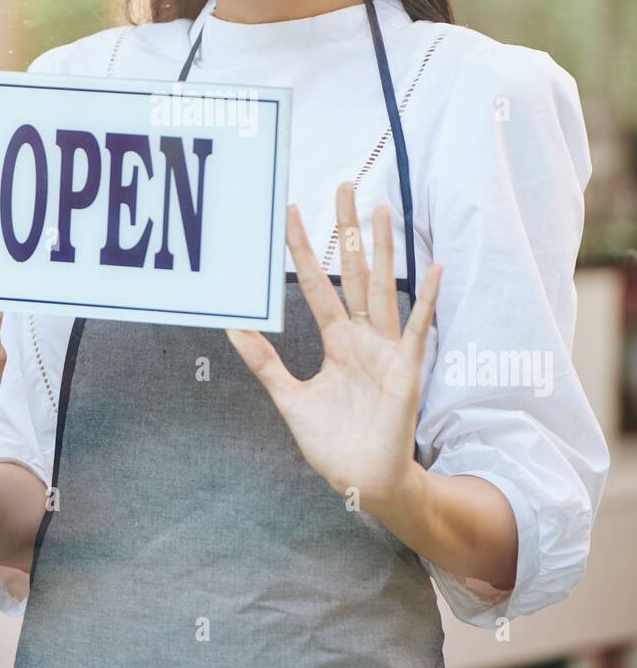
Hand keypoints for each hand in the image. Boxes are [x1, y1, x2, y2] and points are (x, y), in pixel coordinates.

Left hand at [225, 181, 441, 508]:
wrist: (363, 482)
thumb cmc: (334, 443)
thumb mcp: (289, 398)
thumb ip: (265, 362)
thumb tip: (233, 330)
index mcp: (336, 341)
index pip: (316, 284)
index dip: (303, 250)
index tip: (291, 213)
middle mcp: (362, 337)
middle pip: (352, 272)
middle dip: (347, 230)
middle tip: (344, 185)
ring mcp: (386, 350)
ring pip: (383, 288)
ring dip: (383, 249)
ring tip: (382, 209)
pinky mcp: (406, 371)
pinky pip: (417, 329)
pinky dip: (427, 299)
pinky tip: (435, 268)